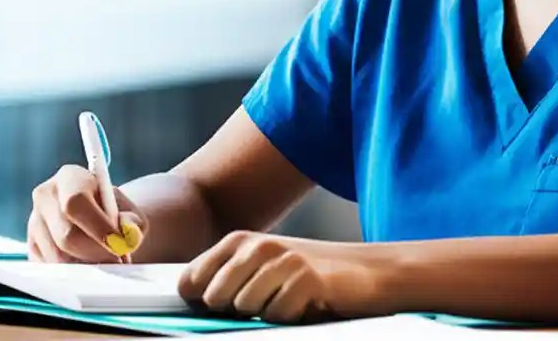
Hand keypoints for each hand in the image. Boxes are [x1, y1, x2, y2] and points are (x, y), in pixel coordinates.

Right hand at [28, 164, 148, 263]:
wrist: (98, 221)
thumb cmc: (115, 214)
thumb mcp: (130, 212)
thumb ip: (132, 221)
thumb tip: (127, 233)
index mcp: (70, 178)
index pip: (76, 203)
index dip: (98, 227)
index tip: (119, 245)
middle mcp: (45, 196)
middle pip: (65, 235)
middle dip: (95, 253)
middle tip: (116, 260)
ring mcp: (34, 222)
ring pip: (57, 257)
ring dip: (86, 266)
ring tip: (106, 262)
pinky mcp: (31, 246)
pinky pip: (50, 268)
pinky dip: (73, 272)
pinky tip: (88, 264)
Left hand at [177, 231, 393, 323]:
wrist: (366, 270)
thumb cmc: (308, 275)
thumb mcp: (262, 268)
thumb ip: (227, 278)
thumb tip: (190, 300)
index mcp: (239, 241)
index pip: (190, 280)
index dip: (201, 302)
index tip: (224, 306)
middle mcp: (257, 245)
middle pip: (215, 298)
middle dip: (235, 310)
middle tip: (266, 301)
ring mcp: (282, 260)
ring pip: (245, 307)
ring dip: (267, 313)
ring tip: (288, 299)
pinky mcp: (306, 279)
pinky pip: (278, 315)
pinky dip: (291, 317)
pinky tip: (307, 303)